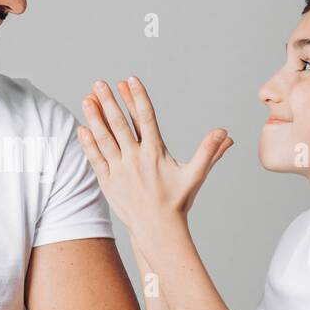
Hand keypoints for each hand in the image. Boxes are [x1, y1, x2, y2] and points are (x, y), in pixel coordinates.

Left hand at [77, 77, 233, 236]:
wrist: (157, 230)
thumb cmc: (177, 202)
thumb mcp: (195, 175)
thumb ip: (210, 152)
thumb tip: (226, 134)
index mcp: (156, 153)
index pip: (145, 118)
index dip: (137, 97)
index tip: (130, 80)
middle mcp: (136, 159)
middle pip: (120, 124)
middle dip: (109, 101)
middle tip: (99, 82)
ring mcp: (120, 170)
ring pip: (105, 138)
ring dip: (95, 117)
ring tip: (87, 98)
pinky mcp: (108, 182)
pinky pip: (96, 159)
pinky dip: (88, 143)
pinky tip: (82, 128)